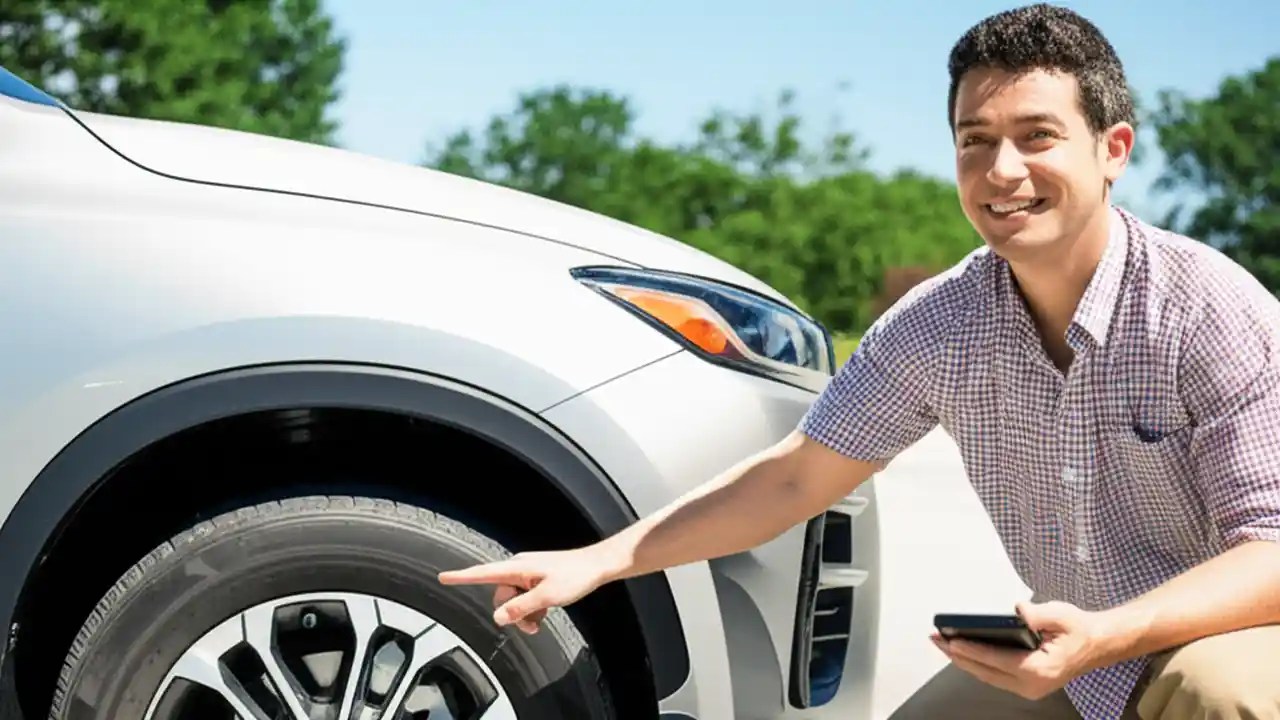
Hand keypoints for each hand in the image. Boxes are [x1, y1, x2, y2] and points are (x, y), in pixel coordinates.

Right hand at [437, 547, 615, 633]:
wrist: (597, 566)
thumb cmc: (576, 576)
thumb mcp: (548, 597)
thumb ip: (521, 608)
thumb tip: (498, 617)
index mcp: (518, 567)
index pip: (483, 573)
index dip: (462, 576)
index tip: (443, 577)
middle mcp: (519, 569)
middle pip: (501, 597)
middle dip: (512, 614)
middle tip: (533, 623)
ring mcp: (528, 575)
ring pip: (513, 601)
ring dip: (524, 614)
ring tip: (541, 619)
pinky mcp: (537, 580)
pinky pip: (524, 599)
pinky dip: (531, 609)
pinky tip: (544, 613)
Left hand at [932, 601, 1114, 699]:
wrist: (1097, 645)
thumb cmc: (1079, 629)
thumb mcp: (1060, 615)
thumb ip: (1037, 614)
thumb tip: (1017, 610)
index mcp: (1038, 669)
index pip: (996, 660)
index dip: (971, 650)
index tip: (950, 642)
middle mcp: (1032, 685)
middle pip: (985, 672)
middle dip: (958, 656)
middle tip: (936, 639)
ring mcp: (1029, 689)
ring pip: (987, 676)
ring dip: (964, 660)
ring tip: (942, 644)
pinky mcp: (1027, 686)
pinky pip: (995, 676)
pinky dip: (977, 664)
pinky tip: (963, 652)